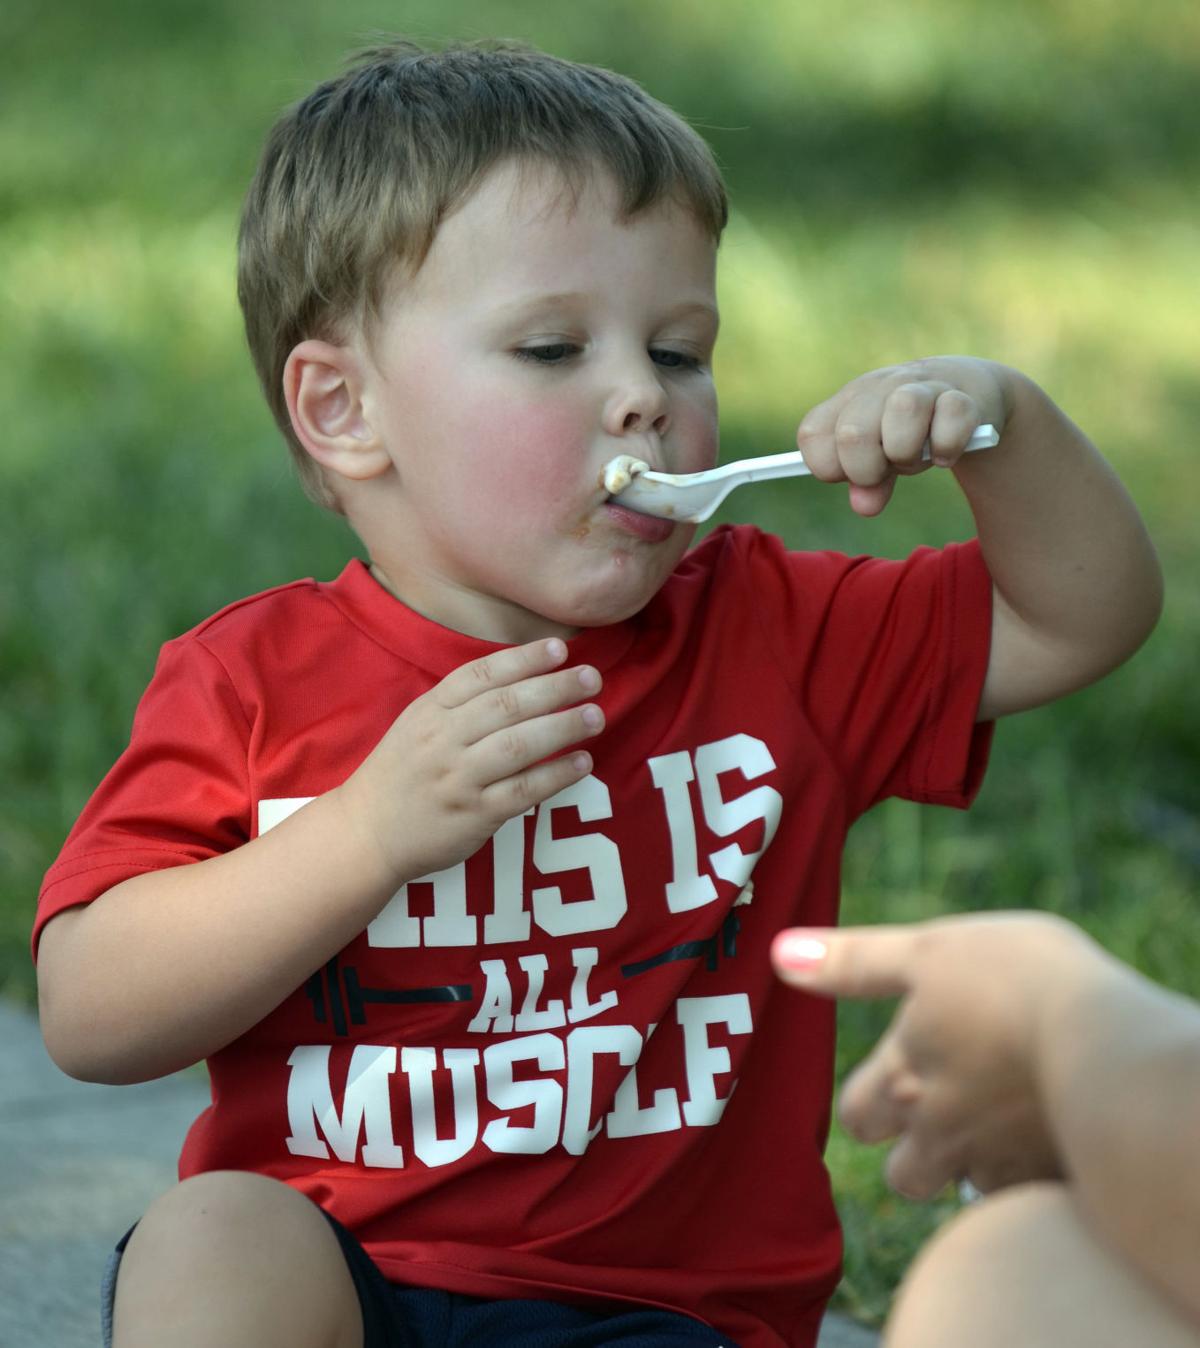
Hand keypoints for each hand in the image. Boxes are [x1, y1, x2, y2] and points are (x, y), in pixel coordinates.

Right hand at [337, 638, 603, 885]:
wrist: (366, 833)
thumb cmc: (402, 773)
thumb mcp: (418, 725)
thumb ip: (461, 703)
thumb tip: (525, 678)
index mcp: (430, 711)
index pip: (481, 675)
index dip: (523, 659)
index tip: (560, 649)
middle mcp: (443, 740)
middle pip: (506, 705)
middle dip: (554, 688)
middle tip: (593, 678)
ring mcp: (458, 778)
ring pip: (518, 746)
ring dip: (562, 727)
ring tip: (596, 716)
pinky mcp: (473, 815)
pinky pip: (522, 791)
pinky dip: (555, 775)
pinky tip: (582, 762)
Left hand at [771, 912, 1097, 1197]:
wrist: (1107, 1043)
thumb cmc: (1015, 980)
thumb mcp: (927, 951)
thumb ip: (853, 962)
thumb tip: (778, 955)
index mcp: (905, 1076)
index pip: (857, 1115)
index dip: (867, 1104)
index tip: (886, 1088)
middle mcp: (941, 1133)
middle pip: (904, 1175)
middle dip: (912, 1155)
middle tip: (942, 1119)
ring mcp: (1000, 1165)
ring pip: (968, 1190)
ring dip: (973, 1169)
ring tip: (1002, 1130)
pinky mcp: (1053, 1183)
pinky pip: (1029, 1198)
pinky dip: (1033, 1178)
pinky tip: (1053, 1142)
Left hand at [795, 357, 1010, 516]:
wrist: (965, 393)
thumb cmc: (909, 432)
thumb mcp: (882, 459)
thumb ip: (868, 484)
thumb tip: (864, 507)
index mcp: (847, 402)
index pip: (813, 435)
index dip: (829, 468)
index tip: (850, 473)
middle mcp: (879, 387)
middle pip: (852, 433)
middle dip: (866, 470)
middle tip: (886, 470)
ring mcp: (921, 386)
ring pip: (903, 409)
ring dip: (906, 453)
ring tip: (915, 458)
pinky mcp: (962, 395)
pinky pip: (952, 420)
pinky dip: (947, 447)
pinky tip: (945, 454)